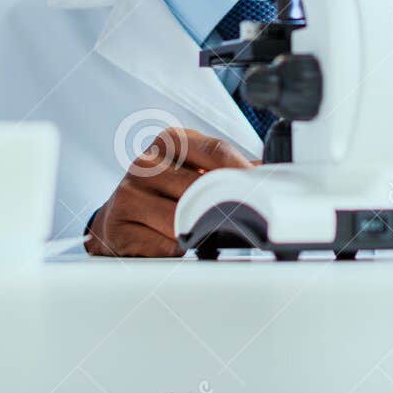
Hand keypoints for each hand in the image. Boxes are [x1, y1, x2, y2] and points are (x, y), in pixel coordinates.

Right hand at [86, 128, 253, 257]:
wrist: (118, 219)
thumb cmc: (164, 193)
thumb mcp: (194, 170)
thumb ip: (229, 169)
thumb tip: (274, 175)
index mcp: (169, 141)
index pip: (216, 151)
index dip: (243, 171)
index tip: (263, 189)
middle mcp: (145, 163)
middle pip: (202, 188)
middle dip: (224, 208)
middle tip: (240, 220)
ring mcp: (128, 194)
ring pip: (183, 220)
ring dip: (200, 232)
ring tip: (202, 234)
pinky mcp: (118, 227)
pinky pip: (164, 245)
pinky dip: (178, 251)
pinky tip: (176, 246)